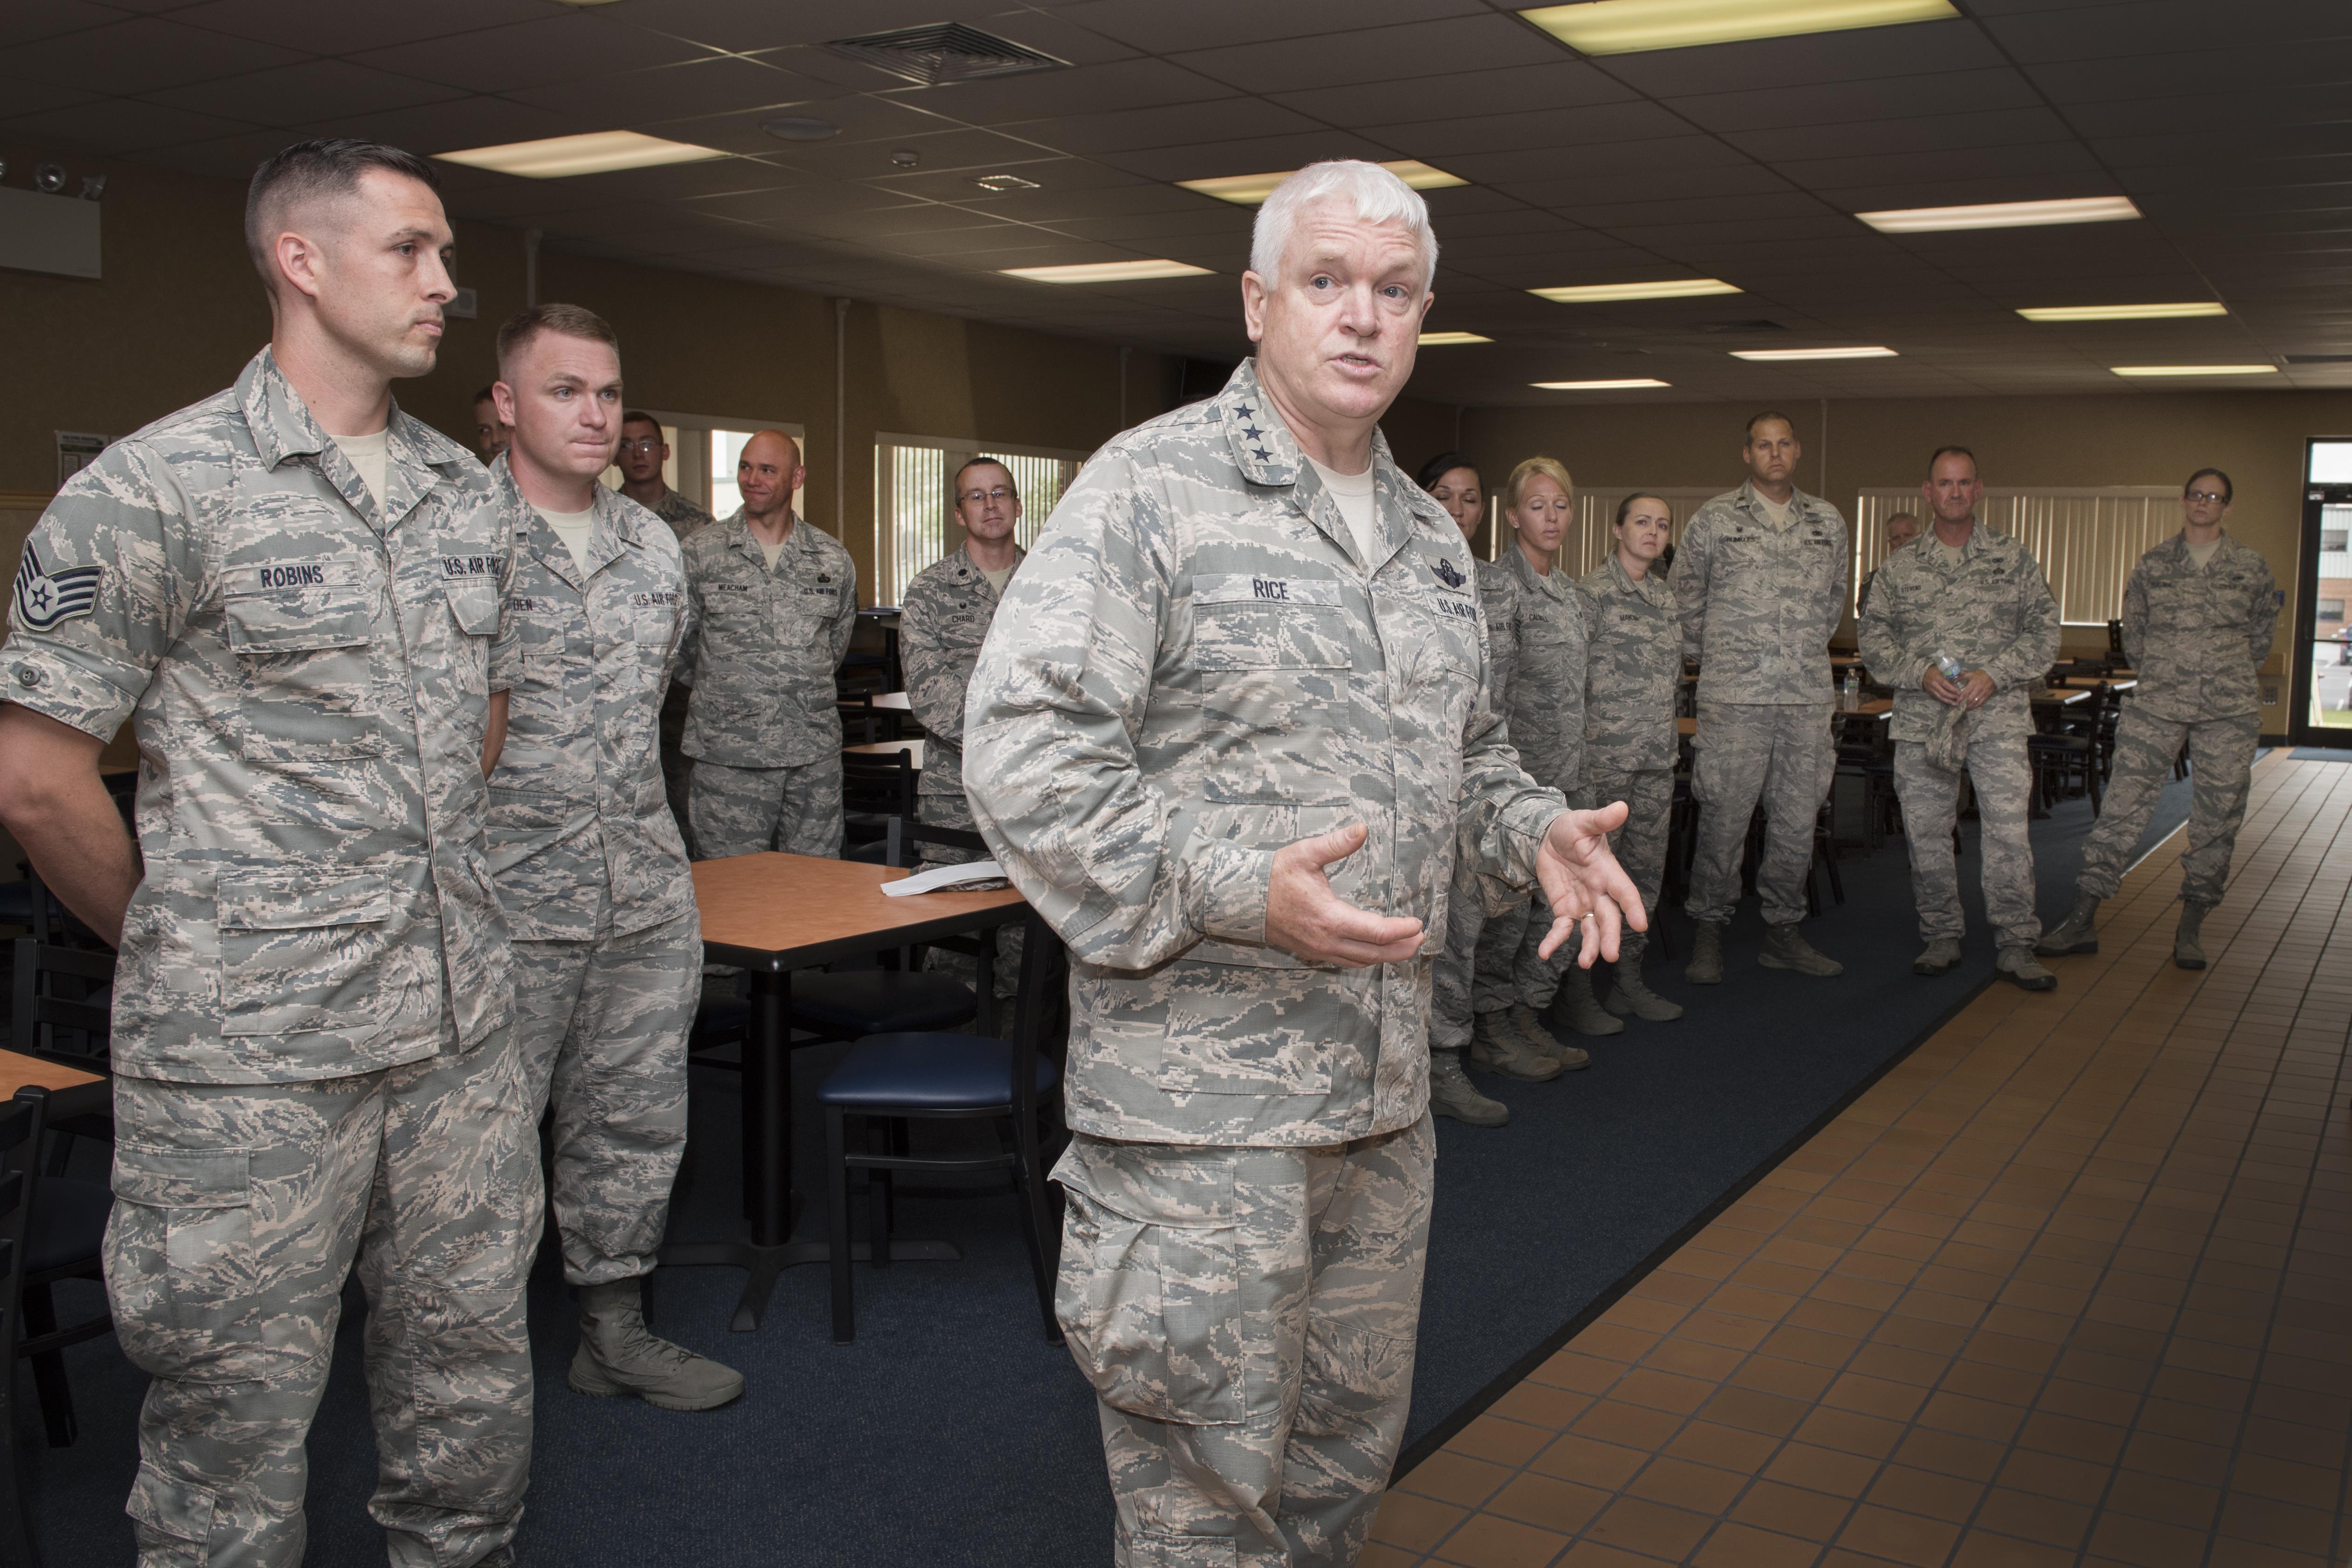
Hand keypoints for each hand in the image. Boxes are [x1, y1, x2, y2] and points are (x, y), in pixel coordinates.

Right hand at [1263, 822, 1423, 967]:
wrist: (1240, 898)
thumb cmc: (1273, 875)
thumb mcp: (1305, 854)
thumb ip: (1337, 843)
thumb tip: (1362, 828)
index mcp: (1329, 918)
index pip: (1377, 932)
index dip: (1401, 930)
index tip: (1418, 923)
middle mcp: (1326, 941)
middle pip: (1374, 953)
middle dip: (1401, 948)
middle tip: (1421, 938)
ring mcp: (1318, 950)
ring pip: (1361, 961)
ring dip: (1386, 956)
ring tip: (1405, 946)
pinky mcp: (1311, 952)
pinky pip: (1346, 961)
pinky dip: (1366, 958)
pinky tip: (1374, 950)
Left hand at [1532, 802, 1646, 966]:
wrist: (1547, 837)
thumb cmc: (1571, 829)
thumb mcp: (1584, 822)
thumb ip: (1601, 819)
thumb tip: (1622, 807)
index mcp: (1608, 872)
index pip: (1624, 891)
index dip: (1633, 907)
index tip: (1640, 924)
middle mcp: (1599, 892)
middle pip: (1609, 918)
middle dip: (1611, 936)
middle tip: (1611, 955)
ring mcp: (1583, 903)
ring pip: (1590, 929)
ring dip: (1589, 946)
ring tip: (1585, 963)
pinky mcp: (1564, 909)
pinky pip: (1561, 928)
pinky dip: (1555, 941)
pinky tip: (1546, 953)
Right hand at [1924, 668, 1964, 705]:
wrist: (1923, 675)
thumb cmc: (1934, 671)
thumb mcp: (1942, 670)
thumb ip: (1949, 674)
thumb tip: (1961, 675)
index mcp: (1938, 678)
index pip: (1946, 685)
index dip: (1953, 690)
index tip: (1960, 692)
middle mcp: (1934, 685)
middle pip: (1944, 693)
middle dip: (1952, 697)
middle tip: (1960, 699)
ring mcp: (1932, 690)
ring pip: (1941, 697)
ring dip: (1949, 701)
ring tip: (1956, 703)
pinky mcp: (1931, 693)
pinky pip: (1938, 698)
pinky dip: (1945, 701)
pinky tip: (1950, 703)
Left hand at [1959, 669, 1993, 708]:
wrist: (1993, 675)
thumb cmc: (1980, 674)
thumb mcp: (1971, 673)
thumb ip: (1963, 675)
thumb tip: (1954, 676)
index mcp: (1973, 683)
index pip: (1966, 692)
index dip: (1961, 698)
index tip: (1957, 701)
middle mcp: (1978, 688)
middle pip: (1970, 698)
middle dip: (1965, 704)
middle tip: (1960, 707)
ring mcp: (1983, 692)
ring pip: (1976, 702)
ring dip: (1970, 706)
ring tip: (1965, 709)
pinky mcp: (1987, 695)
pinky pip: (1981, 702)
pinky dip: (1976, 706)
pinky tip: (1972, 708)